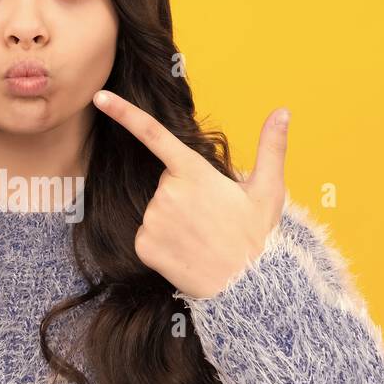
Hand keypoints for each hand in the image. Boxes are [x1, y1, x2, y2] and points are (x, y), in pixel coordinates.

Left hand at [91, 91, 289, 297]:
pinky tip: (185, 252)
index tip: (100, 97)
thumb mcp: (269, 190)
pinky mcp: (143, 245)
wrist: (245, 287)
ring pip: (156, 210)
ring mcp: (153, 219)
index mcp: (194, 172)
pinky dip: (162, 243)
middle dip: (184, 196)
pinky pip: (147, 236)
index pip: (154, 134)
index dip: (124, 113)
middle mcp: (168, 192)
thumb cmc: (257, 236)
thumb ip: (271, 147)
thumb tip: (283, 111)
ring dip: (174, 220)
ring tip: (200, 237)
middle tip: (211, 217)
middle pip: (165, 184)